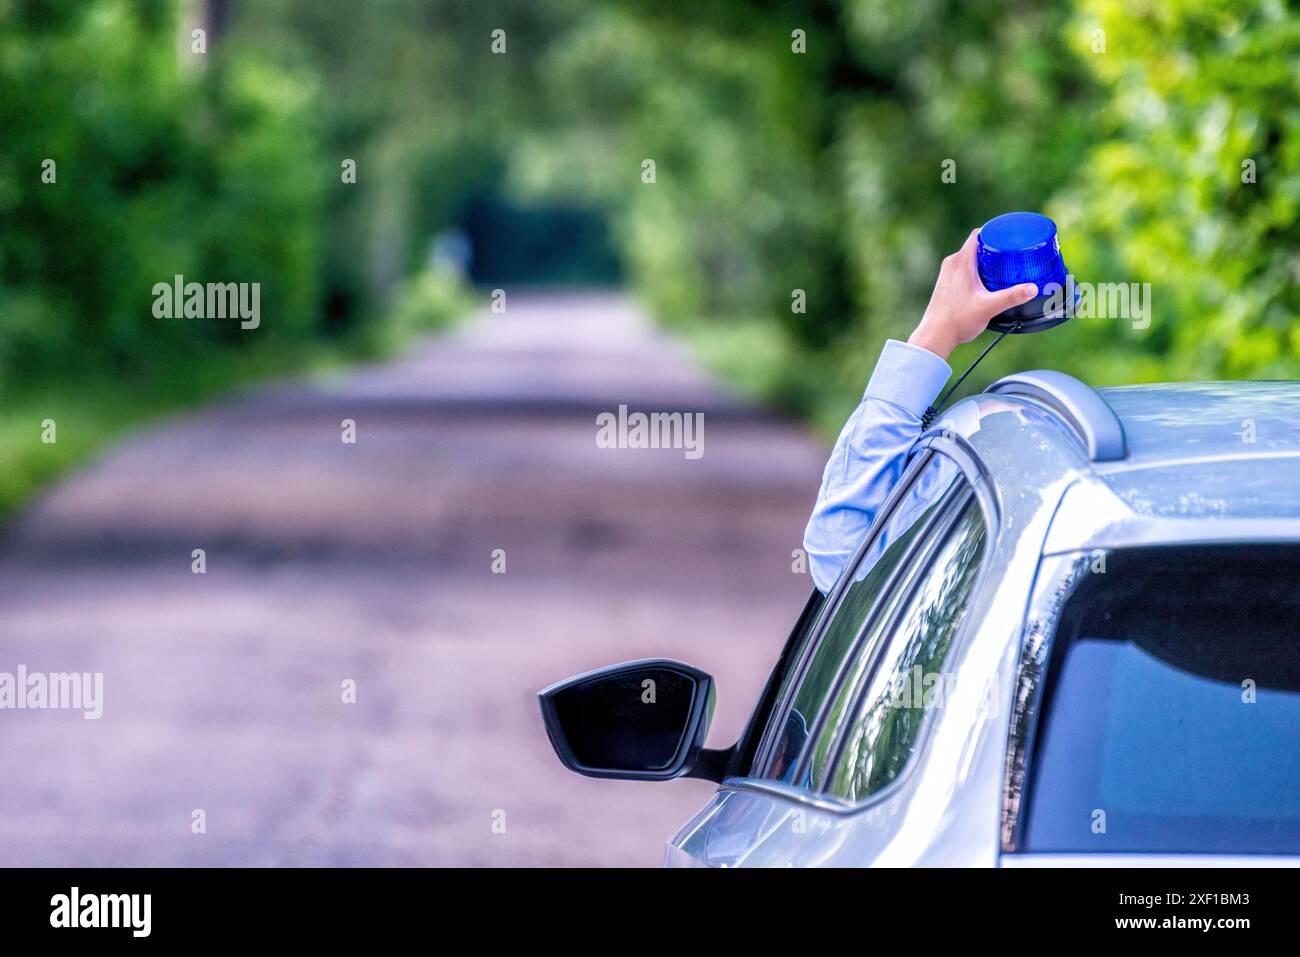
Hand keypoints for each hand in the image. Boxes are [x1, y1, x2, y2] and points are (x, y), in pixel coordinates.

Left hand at [907, 229, 1038, 359]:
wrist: (935, 335)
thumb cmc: (958, 320)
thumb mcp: (989, 306)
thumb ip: (1012, 296)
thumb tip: (1033, 289)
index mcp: (961, 261)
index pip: (978, 234)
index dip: (994, 232)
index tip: (1008, 236)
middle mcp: (951, 263)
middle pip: (975, 246)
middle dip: (993, 247)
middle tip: (1010, 253)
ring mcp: (946, 274)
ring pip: (968, 258)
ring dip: (984, 259)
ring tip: (1001, 266)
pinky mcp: (945, 284)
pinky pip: (962, 269)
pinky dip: (975, 269)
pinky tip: (985, 280)